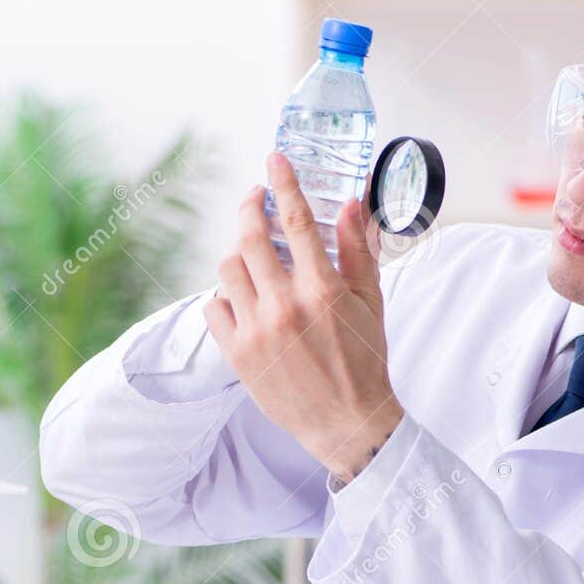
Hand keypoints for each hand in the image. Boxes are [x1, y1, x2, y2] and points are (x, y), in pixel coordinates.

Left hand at [204, 154, 403, 482]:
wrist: (346, 422)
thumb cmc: (364, 361)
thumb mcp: (370, 302)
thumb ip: (357, 251)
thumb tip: (349, 205)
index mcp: (321, 290)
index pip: (297, 222)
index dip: (284, 184)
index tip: (275, 161)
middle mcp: (284, 307)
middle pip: (252, 236)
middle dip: (250, 206)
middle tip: (256, 199)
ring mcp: (255, 331)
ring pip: (228, 268)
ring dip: (238, 251)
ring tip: (252, 253)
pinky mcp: (236, 354)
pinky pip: (214, 306)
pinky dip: (224, 294)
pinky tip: (241, 295)